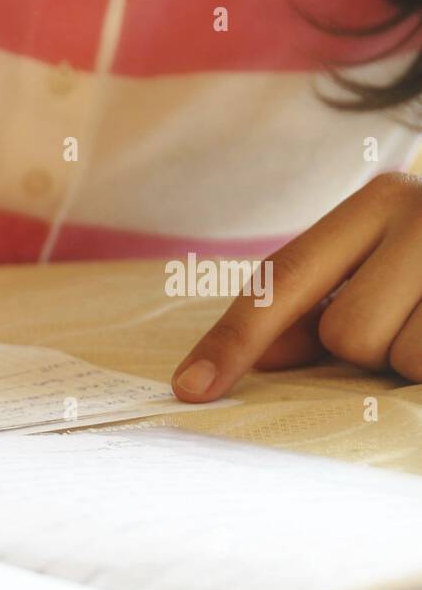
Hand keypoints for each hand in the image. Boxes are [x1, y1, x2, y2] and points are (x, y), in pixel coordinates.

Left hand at [174, 172, 421, 400]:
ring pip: (397, 356)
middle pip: (345, 332)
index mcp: (378, 202)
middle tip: (410, 319)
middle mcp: (421, 212)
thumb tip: (258, 359)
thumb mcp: (379, 267)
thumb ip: (311, 308)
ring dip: (413, 361)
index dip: (234, 340)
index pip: (284, 279)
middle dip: (371, 349)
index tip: (189, 387)